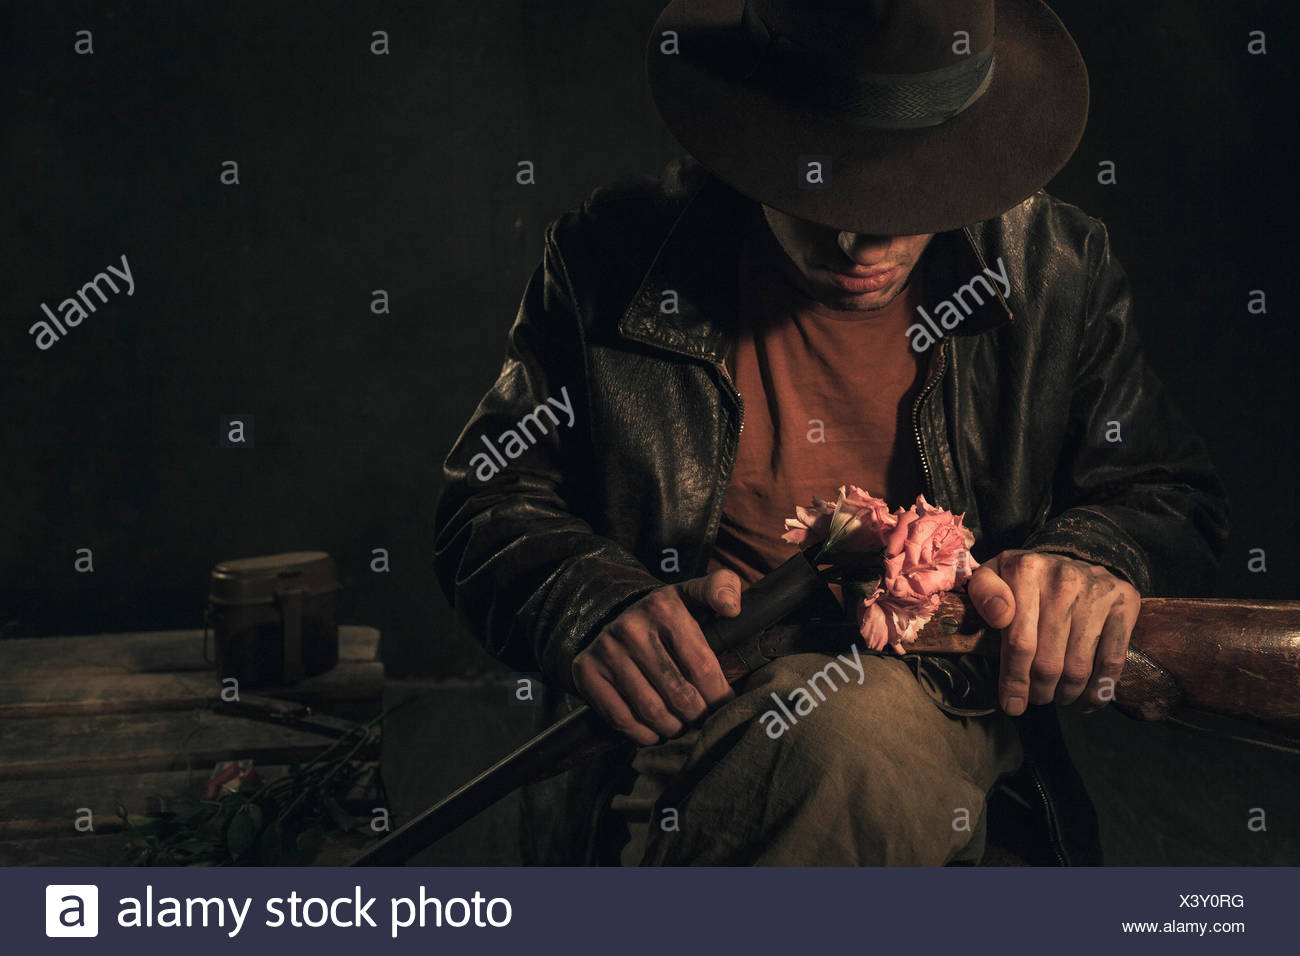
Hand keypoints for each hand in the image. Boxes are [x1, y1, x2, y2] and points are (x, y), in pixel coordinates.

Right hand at [572, 569, 739, 744]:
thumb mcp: (691, 593)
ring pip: (652, 710)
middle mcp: (632, 628)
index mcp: (664, 608)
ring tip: (682, 727)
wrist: (609, 612)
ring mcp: (606, 651)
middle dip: (698, 715)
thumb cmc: (664, 615)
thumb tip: (732, 608)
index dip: (719, 695)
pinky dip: (643, 734)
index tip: (726, 706)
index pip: (702, 667)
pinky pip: (621, 717)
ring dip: (673, 728)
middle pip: (679, 693)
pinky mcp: (586, 671)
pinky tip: (655, 733)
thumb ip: (721, 587)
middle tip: (703, 721)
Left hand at [967, 550, 1138, 716]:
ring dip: (1066, 694)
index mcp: (1025, 570)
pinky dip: (1099, 689)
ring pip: (1079, 666)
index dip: (1015, 680)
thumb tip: (999, 618)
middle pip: (1049, 660)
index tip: (1011, 704)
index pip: (1020, 641)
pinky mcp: (1124, 603)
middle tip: (1036, 699)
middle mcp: (1064, 579)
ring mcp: (1097, 591)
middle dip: (1039, 691)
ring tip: (1057, 697)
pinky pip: (1112, 660)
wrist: (1072, 561)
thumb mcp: (993, 576)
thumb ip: (983, 594)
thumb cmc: (1023, 580)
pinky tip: (1085, 701)